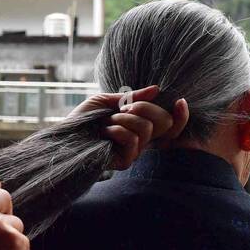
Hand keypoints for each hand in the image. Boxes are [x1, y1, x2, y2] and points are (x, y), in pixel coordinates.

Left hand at [68, 85, 188, 170]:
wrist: (66, 133)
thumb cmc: (84, 118)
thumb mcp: (108, 100)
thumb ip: (132, 96)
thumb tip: (156, 89)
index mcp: (141, 124)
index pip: (171, 124)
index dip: (182, 115)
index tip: (180, 100)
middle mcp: (142, 139)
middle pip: (164, 122)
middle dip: (144, 108)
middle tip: (123, 108)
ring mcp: (135, 151)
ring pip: (147, 129)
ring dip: (123, 119)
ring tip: (107, 123)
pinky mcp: (125, 161)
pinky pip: (133, 140)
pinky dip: (117, 131)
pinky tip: (104, 132)